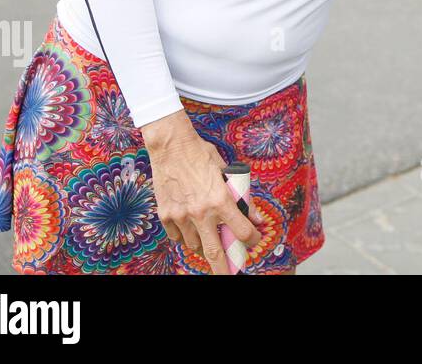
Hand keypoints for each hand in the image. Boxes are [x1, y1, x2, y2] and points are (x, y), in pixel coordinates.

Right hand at [141, 111, 263, 274]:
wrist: (170, 146)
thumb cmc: (201, 154)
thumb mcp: (227, 171)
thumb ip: (241, 197)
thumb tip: (255, 217)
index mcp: (220, 200)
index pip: (241, 231)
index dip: (251, 239)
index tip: (254, 240)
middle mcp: (201, 213)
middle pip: (215, 252)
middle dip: (223, 269)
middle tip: (229, 275)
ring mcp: (181, 216)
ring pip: (195, 246)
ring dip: (205, 248)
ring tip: (210, 242)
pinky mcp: (166, 216)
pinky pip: (178, 237)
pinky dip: (186, 238)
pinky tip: (192, 231)